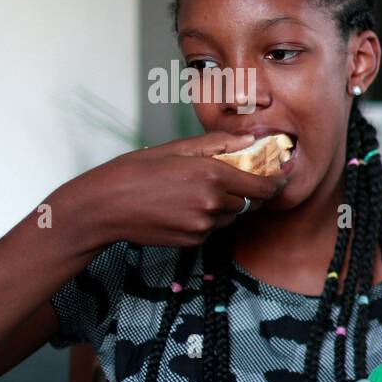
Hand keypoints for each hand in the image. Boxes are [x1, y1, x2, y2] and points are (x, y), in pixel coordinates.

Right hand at [51, 132, 289, 248]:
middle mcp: (212, 203)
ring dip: (223, 206)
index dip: (274, 183)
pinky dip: (205, 220)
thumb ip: (218, 144)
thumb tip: (249, 139)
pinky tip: (180, 208)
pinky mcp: (193, 241)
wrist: (103, 207)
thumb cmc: (135, 171)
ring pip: (229, 216)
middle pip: (247, 202)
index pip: (262, 186)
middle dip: (243, 192)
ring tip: (193, 193)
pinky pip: (211, 230)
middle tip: (225, 181)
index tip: (279, 179)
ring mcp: (203, 226)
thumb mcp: (176, 148)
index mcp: (212, 175)